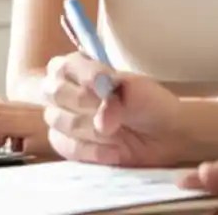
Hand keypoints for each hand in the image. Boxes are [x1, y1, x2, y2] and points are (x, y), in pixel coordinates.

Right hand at [42, 54, 184, 166]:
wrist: (164, 136)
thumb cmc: (150, 104)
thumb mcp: (138, 91)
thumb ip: (115, 97)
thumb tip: (100, 120)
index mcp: (80, 68)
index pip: (63, 66)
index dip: (83, 75)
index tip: (106, 84)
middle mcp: (66, 91)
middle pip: (52, 92)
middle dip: (85, 103)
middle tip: (113, 111)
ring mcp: (63, 120)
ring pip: (58, 120)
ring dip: (92, 128)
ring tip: (117, 130)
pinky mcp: (68, 146)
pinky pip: (66, 147)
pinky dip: (92, 150)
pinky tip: (114, 150)